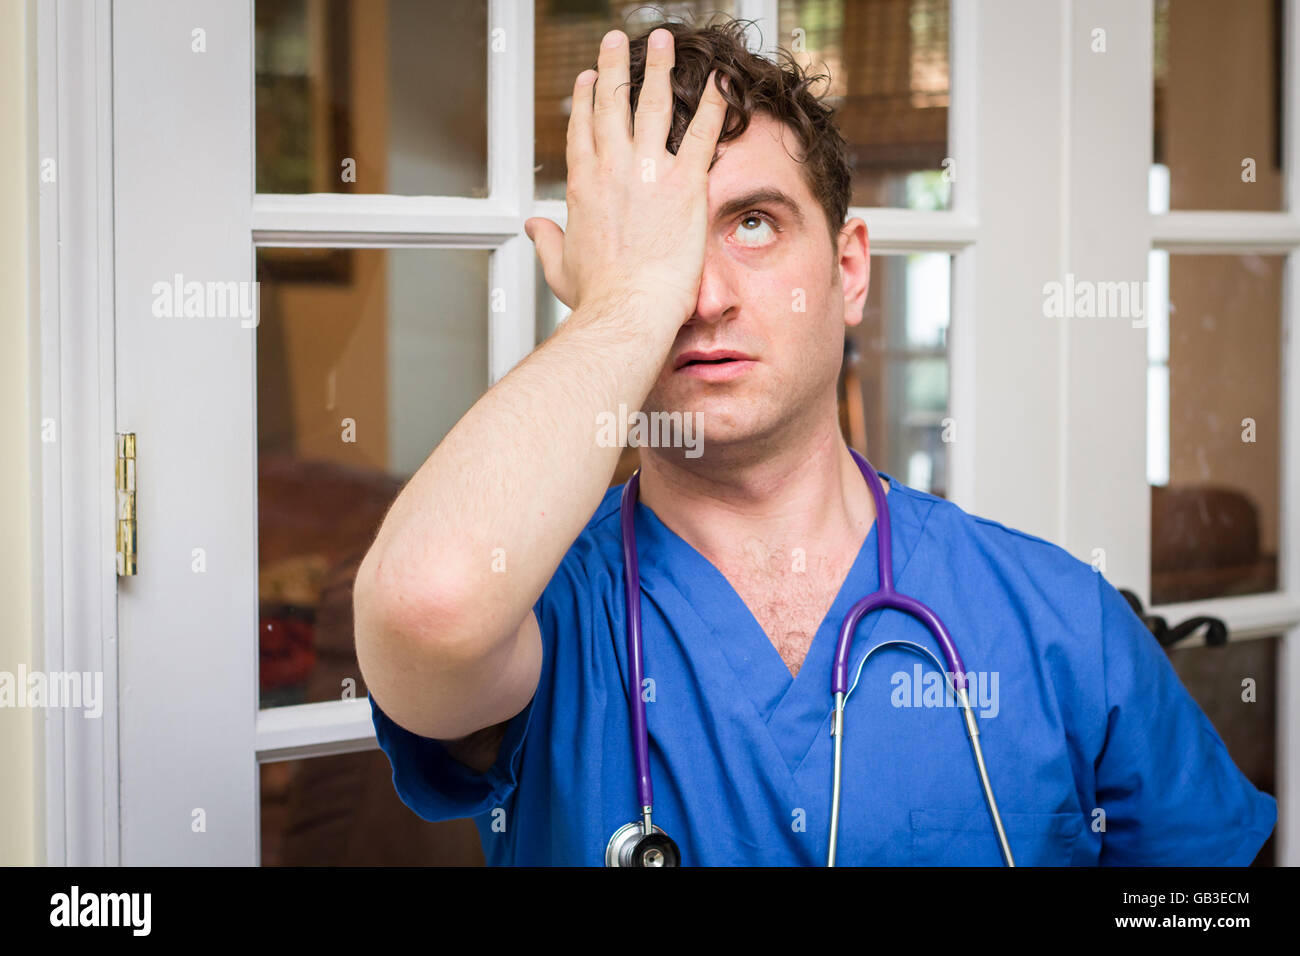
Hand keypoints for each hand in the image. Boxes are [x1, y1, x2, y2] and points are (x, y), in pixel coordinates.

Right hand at [525, 28, 729, 324]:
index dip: (586, 100)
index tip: (589, 79)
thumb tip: (534, 228)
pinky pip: (701, 133)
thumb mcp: (560, 266)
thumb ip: (547, 240)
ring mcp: (648, 171)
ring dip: (657, 68)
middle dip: (614, 67)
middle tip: (616, 42)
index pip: (582, 130)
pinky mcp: (685, 184)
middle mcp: (612, 168)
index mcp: (583, 185)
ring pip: (652, 104)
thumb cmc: (598, 298)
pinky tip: (719, 83)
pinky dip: (712, 105)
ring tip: (662, 41)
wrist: (627, 310)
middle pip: (611, 104)